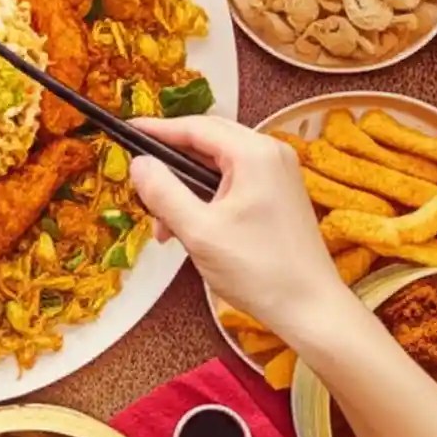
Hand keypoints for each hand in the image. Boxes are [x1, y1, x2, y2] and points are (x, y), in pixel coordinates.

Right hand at [128, 116, 344, 332]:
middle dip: (171, 162)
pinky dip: (206, 196)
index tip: (127, 131)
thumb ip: (163, 192)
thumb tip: (138, 163)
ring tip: (164, 224)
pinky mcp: (279, 193)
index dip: (157, 128)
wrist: (310, 309)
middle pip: (207, 140)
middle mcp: (270, 153)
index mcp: (253, 153)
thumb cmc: (257, 270)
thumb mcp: (198, 231)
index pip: (195, 127)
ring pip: (218, 163)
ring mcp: (278, 173)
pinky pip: (233, 180)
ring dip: (186, 186)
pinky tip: (190, 227)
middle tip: (141, 180)